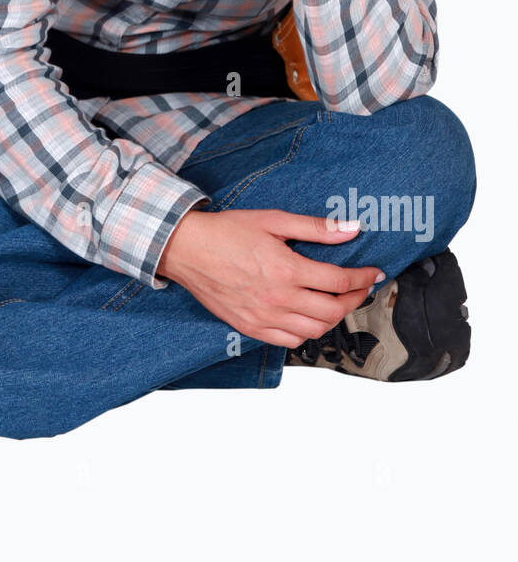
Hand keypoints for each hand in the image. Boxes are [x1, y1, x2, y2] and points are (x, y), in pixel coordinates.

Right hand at [157, 207, 383, 347]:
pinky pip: (288, 341)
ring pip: (314, 331)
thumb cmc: (227, 231)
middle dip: (355, 299)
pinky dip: (306, 333)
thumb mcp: (273, 220)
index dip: (364, 278)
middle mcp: (278, 298)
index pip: (340, 281)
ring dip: (333, 318)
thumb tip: (352, 230)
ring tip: (338, 303)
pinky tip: (309, 318)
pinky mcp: (250, 327)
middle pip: (333, 311)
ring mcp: (264, 317)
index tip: (374, 272)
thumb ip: (316, 228)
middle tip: (362, 288)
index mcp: (287, 269)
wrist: (187, 249)